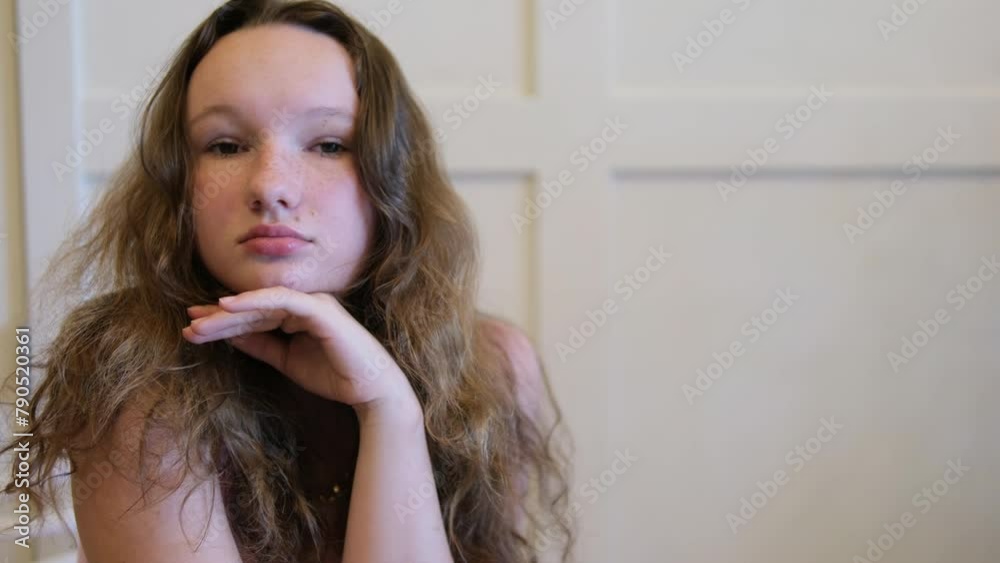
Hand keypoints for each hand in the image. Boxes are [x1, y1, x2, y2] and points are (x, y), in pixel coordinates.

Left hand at [182, 287, 416, 410]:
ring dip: (228, 315)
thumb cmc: (334, 376)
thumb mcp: (287, 361)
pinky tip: (228, 305)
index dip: (224, 322)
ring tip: (198, 325)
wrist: (369, 391)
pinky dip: (254, 301)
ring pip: (262, 304)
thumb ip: (261, 346)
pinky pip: (281, 301)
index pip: (255, 316)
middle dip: (219, 318)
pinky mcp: (320, 309)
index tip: (194, 328)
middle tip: (189, 324)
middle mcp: (305, 304)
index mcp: (299, 314)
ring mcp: (313, 304)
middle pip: (254, 309)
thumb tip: (229, 336)